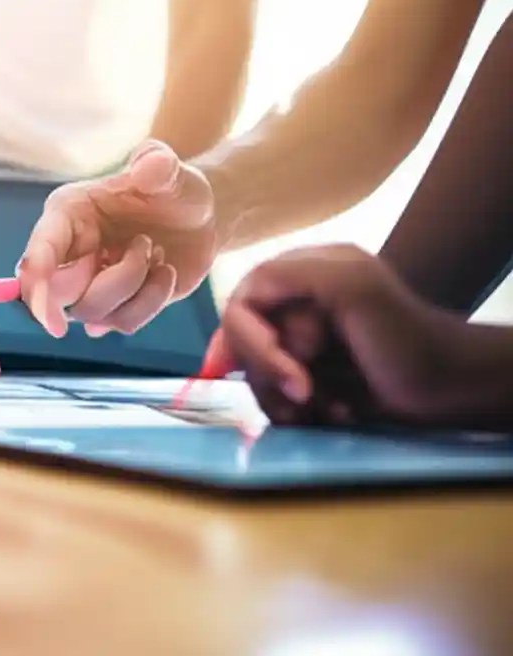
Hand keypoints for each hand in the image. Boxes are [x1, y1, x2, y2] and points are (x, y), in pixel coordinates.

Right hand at [18, 140, 214, 337]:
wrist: (200, 220)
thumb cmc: (175, 190)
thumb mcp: (172, 171)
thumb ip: (158, 161)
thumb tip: (149, 164)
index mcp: (67, 214)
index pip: (39, 254)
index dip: (37, 286)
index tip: (51, 320)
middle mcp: (69, 252)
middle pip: (59, 295)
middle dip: (110, 282)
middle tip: (146, 245)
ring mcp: (89, 284)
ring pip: (93, 312)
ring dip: (136, 285)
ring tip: (157, 252)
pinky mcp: (112, 306)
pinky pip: (123, 323)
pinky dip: (152, 301)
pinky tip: (165, 272)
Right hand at [212, 245, 461, 426]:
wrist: (449, 388)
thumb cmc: (405, 337)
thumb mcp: (351, 286)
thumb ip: (290, 275)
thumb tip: (238, 306)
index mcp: (300, 273)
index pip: (240, 304)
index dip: (249, 342)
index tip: (288, 375)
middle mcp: (293, 306)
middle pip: (241, 346)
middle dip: (273, 376)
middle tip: (309, 393)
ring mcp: (299, 345)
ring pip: (255, 378)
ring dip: (287, 402)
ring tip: (329, 407)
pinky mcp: (306, 380)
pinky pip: (274, 400)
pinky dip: (300, 414)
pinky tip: (335, 412)